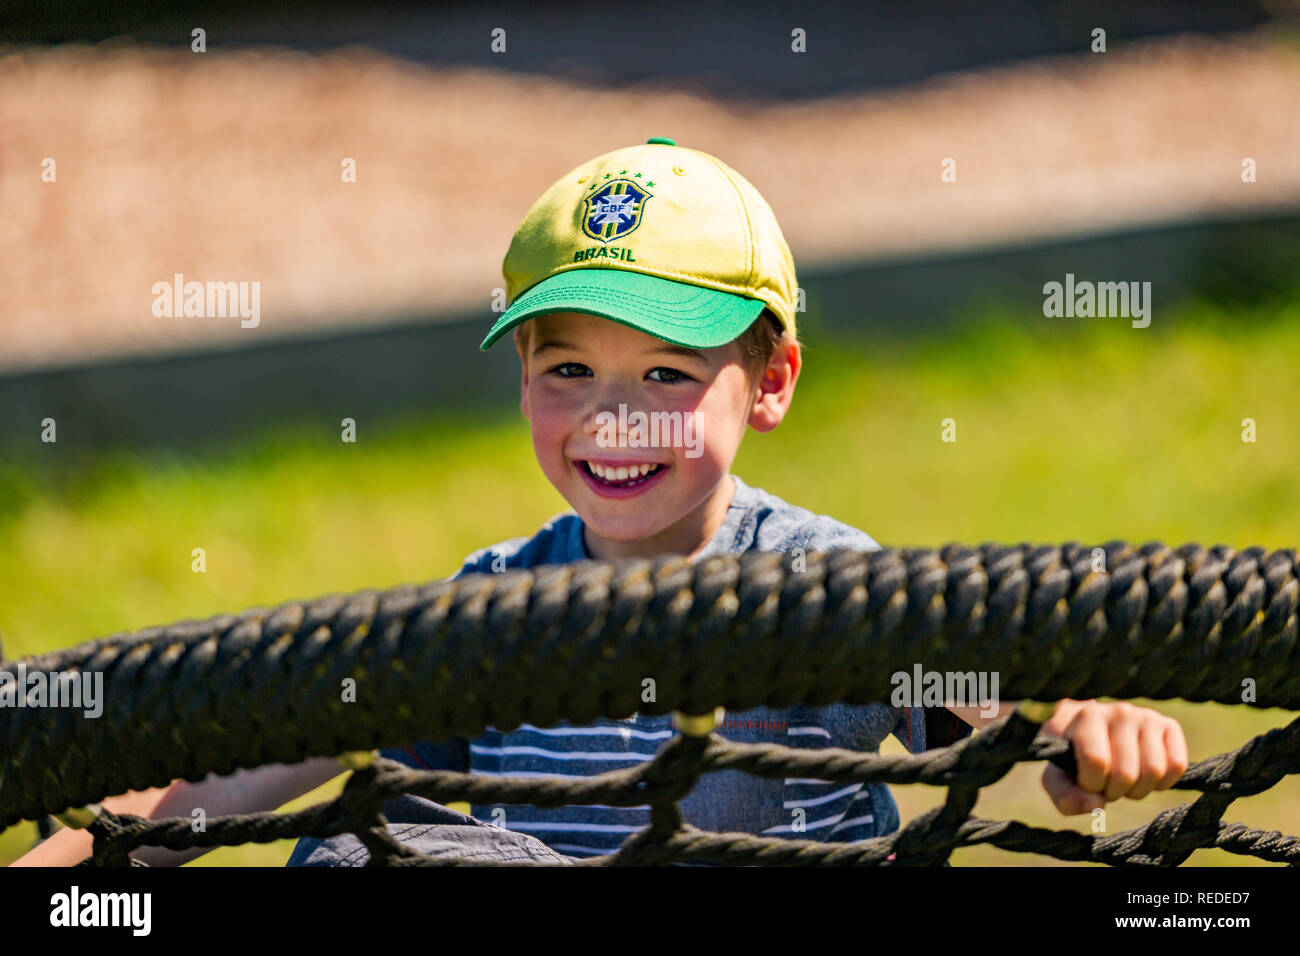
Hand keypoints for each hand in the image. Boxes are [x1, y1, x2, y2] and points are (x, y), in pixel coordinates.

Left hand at [1038, 699, 1188, 814]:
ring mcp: (1146, 716)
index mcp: (1085, 717)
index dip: (1092, 784)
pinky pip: (1177, 765)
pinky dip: (1162, 782)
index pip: (1096, 760)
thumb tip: (1095, 805)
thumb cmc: (1073, 759)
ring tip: (1123, 780)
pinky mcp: (1168, 725)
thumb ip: (1065, 795)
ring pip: (1154, 771)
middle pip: (1126, 773)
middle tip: (1106, 784)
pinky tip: (1144, 776)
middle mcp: (1118, 711)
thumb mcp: (1057, 777)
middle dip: (1114, 791)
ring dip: (1138, 790)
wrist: (1094, 736)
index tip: (1086, 780)